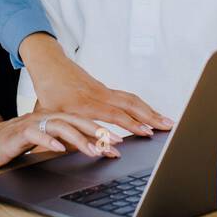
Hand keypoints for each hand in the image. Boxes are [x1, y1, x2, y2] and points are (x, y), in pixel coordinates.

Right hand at [0, 111, 123, 168]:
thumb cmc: (12, 144)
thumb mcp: (43, 144)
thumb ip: (62, 144)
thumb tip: (88, 151)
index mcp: (53, 120)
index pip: (82, 123)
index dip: (100, 132)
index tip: (118, 145)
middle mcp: (45, 118)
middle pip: (76, 121)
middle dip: (97, 133)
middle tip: (114, 145)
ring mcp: (32, 124)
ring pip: (60, 126)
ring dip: (79, 138)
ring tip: (93, 150)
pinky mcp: (17, 133)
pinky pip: (35, 134)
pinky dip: (48, 140)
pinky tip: (59, 148)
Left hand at [18, 32, 173, 135]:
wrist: (50, 65)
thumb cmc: (48, 93)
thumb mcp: (49, 116)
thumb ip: (62, 132)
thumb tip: (72, 150)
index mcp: (84, 104)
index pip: (111, 115)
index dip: (129, 125)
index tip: (144, 133)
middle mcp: (98, 96)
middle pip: (129, 105)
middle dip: (150, 117)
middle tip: (167, 127)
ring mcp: (104, 91)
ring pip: (132, 100)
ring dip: (151, 111)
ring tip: (168, 122)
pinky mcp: (107, 90)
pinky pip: (129, 98)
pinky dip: (144, 106)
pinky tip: (153, 114)